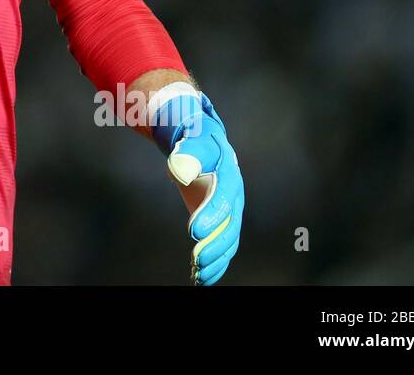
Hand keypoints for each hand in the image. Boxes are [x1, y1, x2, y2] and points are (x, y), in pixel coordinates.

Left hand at [151, 90, 244, 284]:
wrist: (198, 136)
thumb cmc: (193, 134)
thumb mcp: (191, 136)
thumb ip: (188, 152)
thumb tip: (180, 169)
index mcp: (229, 172)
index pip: (223, 197)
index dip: (211, 215)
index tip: (193, 232)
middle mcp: (234, 194)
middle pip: (229, 224)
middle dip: (214, 244)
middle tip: (196, 260)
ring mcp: (229, 209)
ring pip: (227, 239)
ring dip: (215, 260)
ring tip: (198, 275)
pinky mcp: (220, 220)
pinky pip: (221, 245)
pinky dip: (214, 263)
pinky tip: (201, 278)